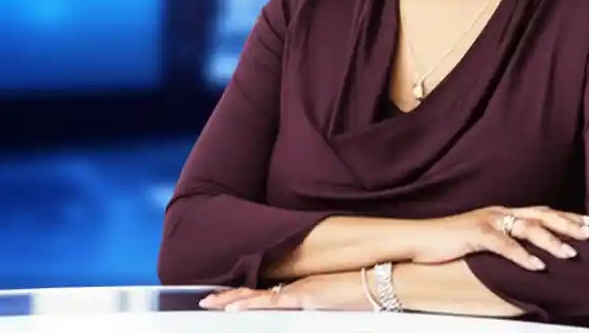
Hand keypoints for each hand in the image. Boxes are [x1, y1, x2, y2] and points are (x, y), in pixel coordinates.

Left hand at [198, 271, 369, 311]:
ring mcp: (300, 291)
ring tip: (210, 302)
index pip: (267, 291)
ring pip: (257, 296)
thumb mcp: (337, 302)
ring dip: (232, 300)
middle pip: (256, 291)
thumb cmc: (365, 293)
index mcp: (302, 288)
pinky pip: (272, 302)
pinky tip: (233, 308)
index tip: (226, 297)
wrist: (381, 280)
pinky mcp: (305, 297)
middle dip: (230, 296)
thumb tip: (311, 308)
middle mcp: (297, 286)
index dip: (245, 293)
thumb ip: (320, 304)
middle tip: (207, 299)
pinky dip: (250, 304)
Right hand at [408, 206, 588, 270]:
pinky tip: (538, 265)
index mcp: (503, 213)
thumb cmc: (450, 243)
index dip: (567, 217)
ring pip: (527, 228)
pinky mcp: (475, 234)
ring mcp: (487, 221)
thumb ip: (504, 242)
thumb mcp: (483, 240)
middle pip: (542, 215)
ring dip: (552, 241)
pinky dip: (523, 255)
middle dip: (569, 224)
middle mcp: (499, 213)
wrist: (418, 239)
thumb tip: (528, 254)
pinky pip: (504, 245)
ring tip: (571, 254)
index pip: (542, 212)